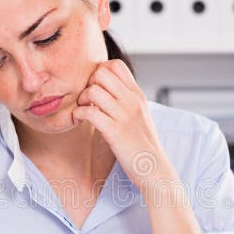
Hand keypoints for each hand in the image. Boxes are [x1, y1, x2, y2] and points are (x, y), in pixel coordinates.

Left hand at [72, 59, 170, 187]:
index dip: (100, 71)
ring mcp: (124, 116)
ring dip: (81, 100)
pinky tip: (80, 121)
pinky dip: (79, 115)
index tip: (96, 88)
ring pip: (93, 91)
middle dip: (88, 83)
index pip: (116, 65)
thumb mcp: (140, 114)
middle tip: (87, 100)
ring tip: (84, 111)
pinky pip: (89, 112)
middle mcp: (132, 101)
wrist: (155, 169)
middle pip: (101, 73)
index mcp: (137, 95)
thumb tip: (109, 89)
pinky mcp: (115, 132)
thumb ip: (127, 99)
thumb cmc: (143, 144)